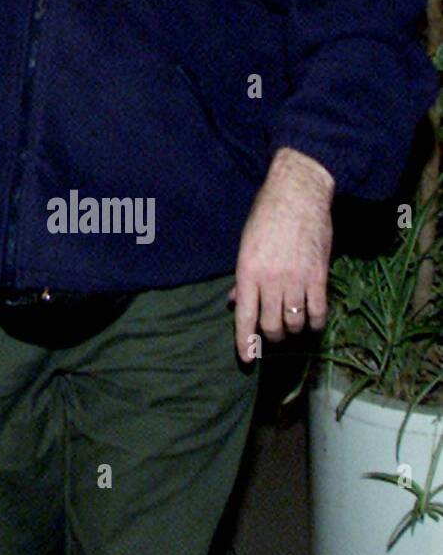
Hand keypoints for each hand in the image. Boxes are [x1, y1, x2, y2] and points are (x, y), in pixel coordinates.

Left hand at [231, 147, 334, 362]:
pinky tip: (312, 319)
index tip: (247, 359)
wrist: (297, 195)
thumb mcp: (246, 245)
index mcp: (248, 271)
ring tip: (292, 324)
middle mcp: (271, 279)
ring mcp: (296, 278)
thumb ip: (243, 278)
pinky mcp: (319, 276)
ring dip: (293, 329)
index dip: (244, 342)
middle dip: (272, 336)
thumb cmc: (266, 217)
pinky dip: (315, 322)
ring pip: (295, 322)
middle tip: (275, 332)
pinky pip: (318, 312)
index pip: (245, 316)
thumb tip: (235, 302)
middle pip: (271, 326)